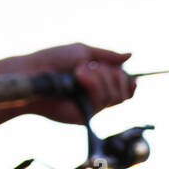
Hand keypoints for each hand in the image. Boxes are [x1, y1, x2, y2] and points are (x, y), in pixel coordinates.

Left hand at [0, 44, 135, 126]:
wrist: (36, 74)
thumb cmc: (54, 60)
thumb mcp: (84, 52)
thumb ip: (108, 56)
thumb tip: (130, 55)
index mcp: (98, 82)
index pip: (123, 89)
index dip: (129, 83)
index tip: (132, 77)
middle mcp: (96, 97)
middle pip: (122, 92)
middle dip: (112, 75)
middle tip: (93, 67)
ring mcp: (91, 108)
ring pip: (114, 96)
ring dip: (99, 77)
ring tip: (79, 71)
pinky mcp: (85, 116)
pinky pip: (102, 101)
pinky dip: (93, 83)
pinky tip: (79, 76)